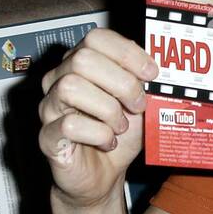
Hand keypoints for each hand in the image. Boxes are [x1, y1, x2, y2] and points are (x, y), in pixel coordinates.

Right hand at [37, 27, 157, 207]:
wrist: (104, 175)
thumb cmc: (118, 134)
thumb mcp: (141, 103)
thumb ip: (145, 81)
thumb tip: (165, 63)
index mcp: (82, 64)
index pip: (96, 38)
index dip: (127, 52)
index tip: (151, 74)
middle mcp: (59, 80)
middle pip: (83, 59)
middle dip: (122, 83)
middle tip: (138, 105)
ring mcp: (49, 107)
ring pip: (71, 87)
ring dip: (108, 109)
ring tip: (120, 126)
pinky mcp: (47, 136)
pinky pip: (69, 125)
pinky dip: (99, 134)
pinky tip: (108, 142)